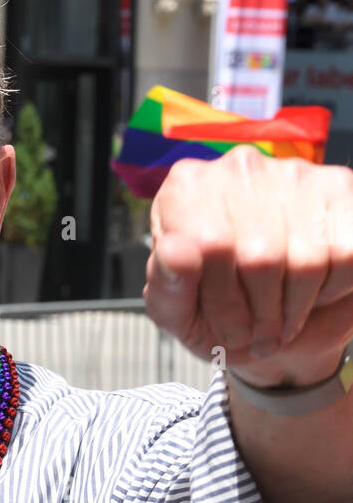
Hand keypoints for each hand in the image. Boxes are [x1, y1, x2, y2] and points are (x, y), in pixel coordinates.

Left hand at [143, 145, 352, 386]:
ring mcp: (293, 172)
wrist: (271, 320)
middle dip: (261, 313)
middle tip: (259, 333)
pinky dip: (334, 289)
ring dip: (296, 307)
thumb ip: (167, 285)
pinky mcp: (339, 187)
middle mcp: (239, 169)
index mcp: (186, 190)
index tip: (229, 331)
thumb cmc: (214, 311)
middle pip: (260, 256)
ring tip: (281, 315)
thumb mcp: (177, 311)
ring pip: (307, 260)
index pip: (209, 246)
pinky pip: (347, 256)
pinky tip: (313, 289)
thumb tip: (175, 251)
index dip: (224, 302)